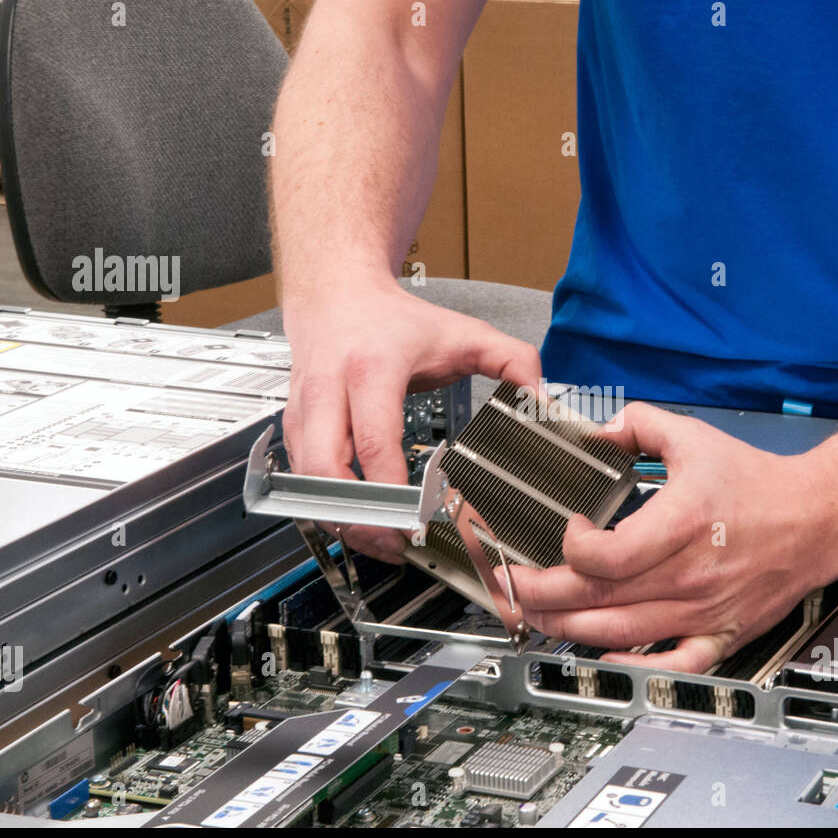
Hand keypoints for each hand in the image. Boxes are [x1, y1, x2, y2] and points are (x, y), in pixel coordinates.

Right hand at [282, 279, 540, 562]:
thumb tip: (543, 399)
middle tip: (394, 542)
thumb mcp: (461, 332)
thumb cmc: (394, 321)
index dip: (391, 489)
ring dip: (340, 518)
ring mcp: (304, 410)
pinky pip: (300, 478)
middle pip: (323, 469)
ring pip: (305, 481)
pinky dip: (327, 506)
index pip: (374, 439)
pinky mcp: (294, 425)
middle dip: (356, 515)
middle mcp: (329, 389)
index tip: (416, 519)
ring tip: (381, 540)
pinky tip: (361, 520)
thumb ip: (512, 360)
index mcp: (371, 368)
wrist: (336, 294)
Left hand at [508, 402, 837, 672]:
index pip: (606, 556)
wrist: (817, 518)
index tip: (567, 529)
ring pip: (620, 633)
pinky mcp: (717, 633)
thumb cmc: (759, 484)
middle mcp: (689, 575)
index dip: (571, 547)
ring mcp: (701, 611)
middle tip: (512, 583)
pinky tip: (603, 660)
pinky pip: (670, 665)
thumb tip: (595, 431)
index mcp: (682, 525)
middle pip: (598, 598)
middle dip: (542, 594)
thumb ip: (638, 425)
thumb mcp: (694, 438)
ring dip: (568, 628)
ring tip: (536, 615)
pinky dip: (633, 667)